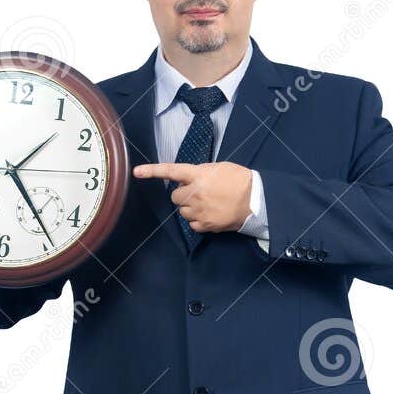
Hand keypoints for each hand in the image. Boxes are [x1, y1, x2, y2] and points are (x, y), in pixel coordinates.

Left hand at [133, 161, 252, 232]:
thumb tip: (188, 179)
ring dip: (190, 207)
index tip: (136, 172)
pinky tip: (210, 214)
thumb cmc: (239, 180)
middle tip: (198, 192)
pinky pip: (191, 224)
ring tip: (208, 204)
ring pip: (182, 211)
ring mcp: (199, 211)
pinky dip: (197, 220)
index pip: (171, 171)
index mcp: (199, 175)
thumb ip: (200, 173)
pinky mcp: (205, 225)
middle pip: (175, 196)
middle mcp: (195, 193)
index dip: (152, 171)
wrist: (256, 201)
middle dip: (182, 194)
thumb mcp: (219, 168)